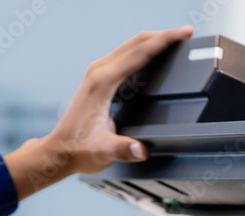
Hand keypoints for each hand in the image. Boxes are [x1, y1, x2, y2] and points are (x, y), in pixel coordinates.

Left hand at [3, 26, 193, 198]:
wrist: (59, 152)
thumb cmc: (78, 149)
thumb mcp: (104, 151)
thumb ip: (124, 149)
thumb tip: (141, 149)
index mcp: (102, 82)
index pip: (140, 53)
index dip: (165, 41)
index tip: (183, 34)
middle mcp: (98, 72)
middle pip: (136, 43)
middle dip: (163, 36)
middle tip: (185, 33)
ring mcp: (96, 74)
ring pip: (130, 47)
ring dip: (152, 41)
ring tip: (173, 42)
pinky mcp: (97, 80)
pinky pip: (124, 57)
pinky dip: (142, 52)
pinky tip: (151, 57)